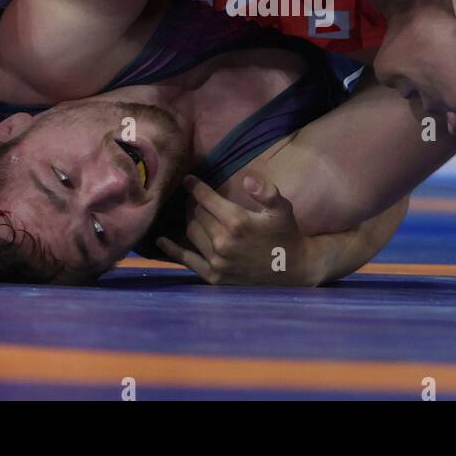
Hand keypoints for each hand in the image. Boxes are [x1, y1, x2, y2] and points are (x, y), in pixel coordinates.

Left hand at [156, 175, 323, 285]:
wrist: (293, 271)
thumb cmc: (286, 235)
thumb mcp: (282, 209)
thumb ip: (266, 192)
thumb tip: (247, 179)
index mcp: (237, 222)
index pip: (206, 198)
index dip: (195, 186)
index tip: (188, 180)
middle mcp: (222, 242)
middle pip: (197, 214)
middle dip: (196, 204)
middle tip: (198, 199)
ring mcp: (216, 261)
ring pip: (191, 232)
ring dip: (191, 221)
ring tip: (195, 214)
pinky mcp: (213, 276)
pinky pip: (187, 260)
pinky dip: (172, 249)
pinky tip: (162, 241)